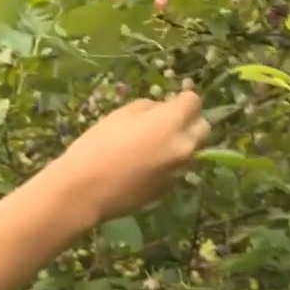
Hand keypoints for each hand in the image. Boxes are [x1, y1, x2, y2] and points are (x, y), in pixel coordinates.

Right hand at [57, 91, 210, 221]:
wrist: (86, 190)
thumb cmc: (98, 146)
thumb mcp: (121, 115)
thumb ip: (149, 108)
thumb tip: (161, 110)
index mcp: (171, 123)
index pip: (194, 102)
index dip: (184, 98)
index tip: (173, 99)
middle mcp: (184, 146)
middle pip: (203, 128)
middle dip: (191, 121)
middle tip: (170, 121)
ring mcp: (179, 170)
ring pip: (192, 150)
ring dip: (181, 143)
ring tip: (156, 144)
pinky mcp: (170, 188)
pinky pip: (178, 168)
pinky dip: (169, 162)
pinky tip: (147, 164)